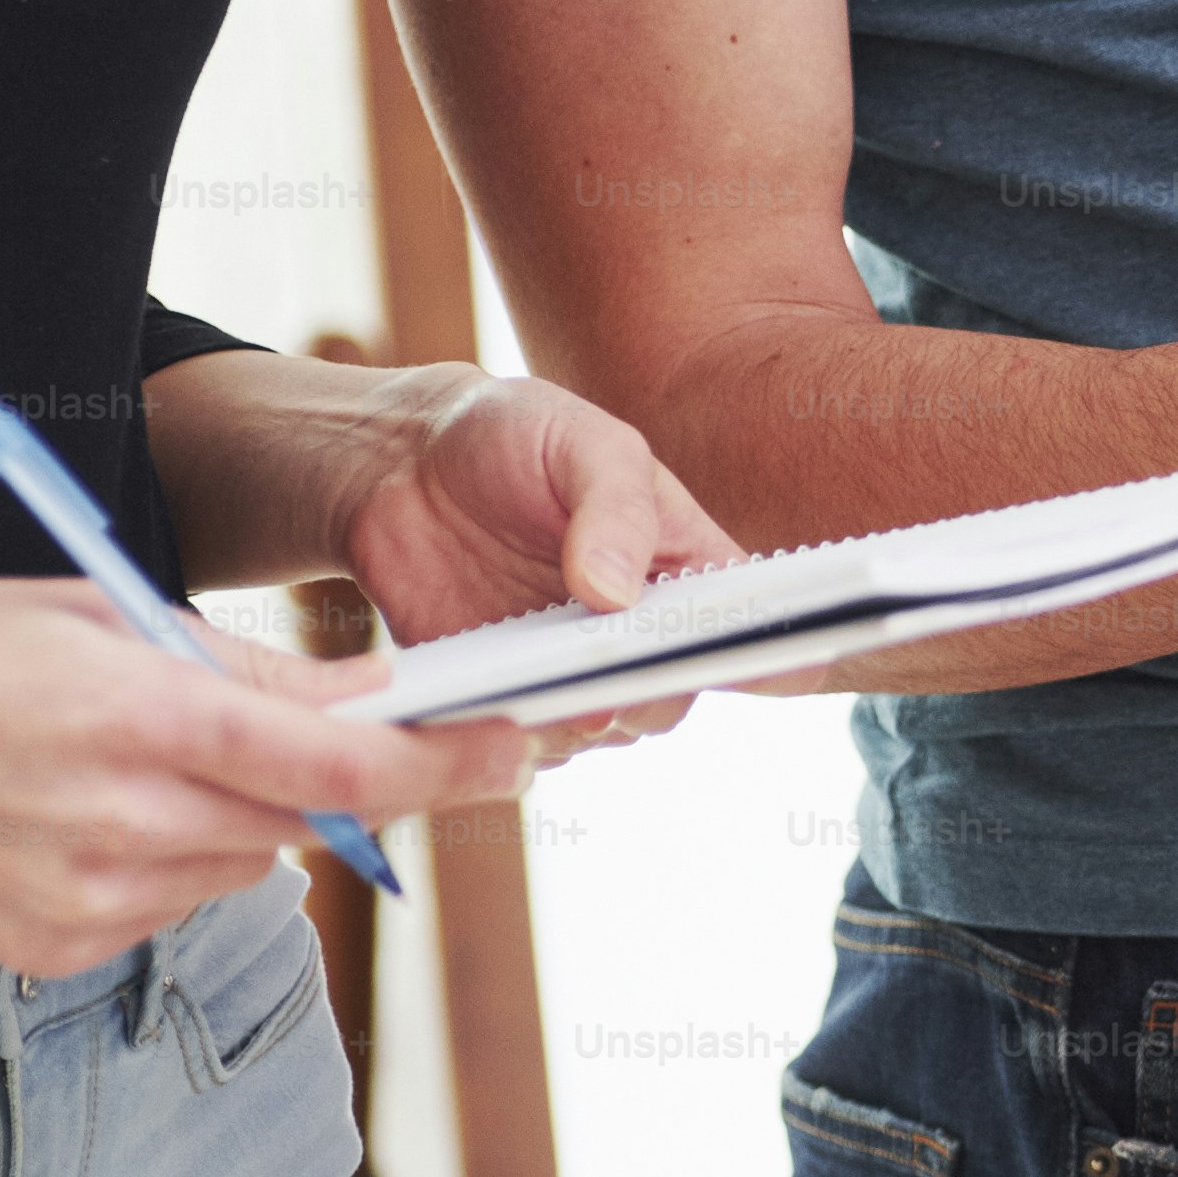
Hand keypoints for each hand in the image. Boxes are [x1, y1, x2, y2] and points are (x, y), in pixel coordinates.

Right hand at [0, 583, 537, 977]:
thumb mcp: (105, 618)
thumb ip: (248, 671)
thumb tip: (374, 702)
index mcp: (150, 718)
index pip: (344, 763)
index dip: (447, 763)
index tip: (518, 749)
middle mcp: (132, 819)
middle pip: (315, 821)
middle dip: (358, 782)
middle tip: (378, 740)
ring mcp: (96, 896)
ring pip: (251, 866)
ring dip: (249, 818)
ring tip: (160, 760)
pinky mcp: (65, 946)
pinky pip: (177, 905)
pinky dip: (177, 860)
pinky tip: (99, 814)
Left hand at [330, 366, 750, 754]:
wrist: (402, 463)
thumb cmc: (516, 436)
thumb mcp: (581, 443)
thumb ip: (613, 509)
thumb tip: (619, 598)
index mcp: (689, 567)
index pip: (758, 626)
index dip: (775, 653)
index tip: (751, 659)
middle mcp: (646, 630)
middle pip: (677, 696)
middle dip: (648, 690)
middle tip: (602, 663)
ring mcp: (578, 668)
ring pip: (608, 730)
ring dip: (578, 715)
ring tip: (536, 673)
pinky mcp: (511, 692)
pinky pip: (528, 740)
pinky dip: (513, 727)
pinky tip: (487, 687)